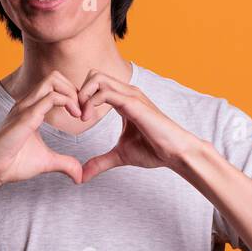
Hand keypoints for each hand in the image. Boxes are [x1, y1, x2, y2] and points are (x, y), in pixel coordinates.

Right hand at [0, 70, 85, 184]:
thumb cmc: (13, 163)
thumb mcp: (47, 161)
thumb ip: (65, 164)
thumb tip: (80, 176)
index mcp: (30, 109)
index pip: (54, 87)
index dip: (73, 96)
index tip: (82, 115)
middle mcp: (27, 104)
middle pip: (55, 77)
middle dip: (74, 89)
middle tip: (83, 111)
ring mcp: (26, 108)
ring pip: (53, 80)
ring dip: (72, 93)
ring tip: (79, 113)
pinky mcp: (27, 117)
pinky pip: (52, 98)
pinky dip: (69, 102)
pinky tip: (75, 117)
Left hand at [77, 68, 200, 182]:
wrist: (175, 153)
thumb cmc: (154, 150)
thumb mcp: (119, 155)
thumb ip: (100, 162)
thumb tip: (82, 176)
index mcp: (123, 100)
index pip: (96, 85)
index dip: (81, 98)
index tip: (76, 118)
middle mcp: (126, 93)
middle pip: (93, 75)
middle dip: (79, 92)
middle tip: (76, 115)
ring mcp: (130, 96)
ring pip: (97, 78)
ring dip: (83, 95)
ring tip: (82, 117)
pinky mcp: (133, 103)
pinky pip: (105, 93)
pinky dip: (90, 102)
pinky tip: (87, 119)